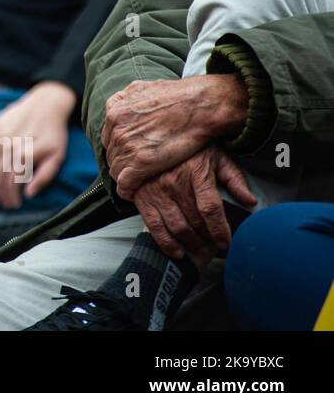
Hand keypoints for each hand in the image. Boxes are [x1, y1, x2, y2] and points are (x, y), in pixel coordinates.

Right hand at [0, 81, 73, 207]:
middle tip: (2, 203)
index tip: (14, 205)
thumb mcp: (57, 156)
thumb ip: (44, 176)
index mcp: (27, 151)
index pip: (11, 181)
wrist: (45, 103)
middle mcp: (11, 142)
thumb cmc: (54, 134)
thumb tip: (28, 194)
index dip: (10, 196)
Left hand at [101, 75, 248, 199]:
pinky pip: (124, 184)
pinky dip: (127, 190)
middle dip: (121, 161)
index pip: (109, 136)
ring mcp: (127, 145)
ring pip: (116, 169)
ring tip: (136, 183)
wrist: (201, 105)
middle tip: (134, 170)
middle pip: (112, 153)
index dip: (119, 146)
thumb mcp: (145, 87)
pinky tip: (133, 194)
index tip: (129, 153)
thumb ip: (129, 97)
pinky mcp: (140, 163)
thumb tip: (122, 101)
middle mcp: (116, 127)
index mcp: (115, 110)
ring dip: (125, 176)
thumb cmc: (181, 96)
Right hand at [131, 145, 255, 261]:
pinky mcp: (142, 198)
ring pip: (177, 227)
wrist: (152, 140)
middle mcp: (174, 182)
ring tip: (202, 252)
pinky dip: (166, 243)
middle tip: (215, 249)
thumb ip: (234, 179)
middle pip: (195, 221)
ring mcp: (156, 191)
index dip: (220, 230)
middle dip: (208, 240)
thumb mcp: (217, 157)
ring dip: (191, 245)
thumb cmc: (191, 151)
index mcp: (196, 171)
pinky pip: (154, 226)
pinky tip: (178, 252)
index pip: (210, 208)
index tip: (226, 243)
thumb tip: (250, 201)